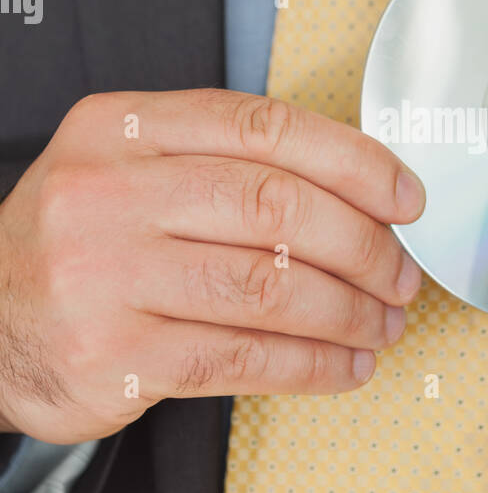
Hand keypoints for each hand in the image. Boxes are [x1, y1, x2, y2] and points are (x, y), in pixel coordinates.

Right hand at [0, 89, 424, 443]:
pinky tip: (344, 365)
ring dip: (348, 312)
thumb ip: (223, 163)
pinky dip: (312, 365)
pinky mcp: (117, 357)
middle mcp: (109, 193)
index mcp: (123, 128)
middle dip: (363, 245)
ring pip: (268, 288)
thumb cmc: (78, 245)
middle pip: (275, 206)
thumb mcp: (126, 169)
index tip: (405, 197)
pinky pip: (243, 358)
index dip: (352, 161)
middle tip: (400, 273)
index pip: (262, 127)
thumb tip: (359, 190)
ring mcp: (107, 277)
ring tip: (382, 323)